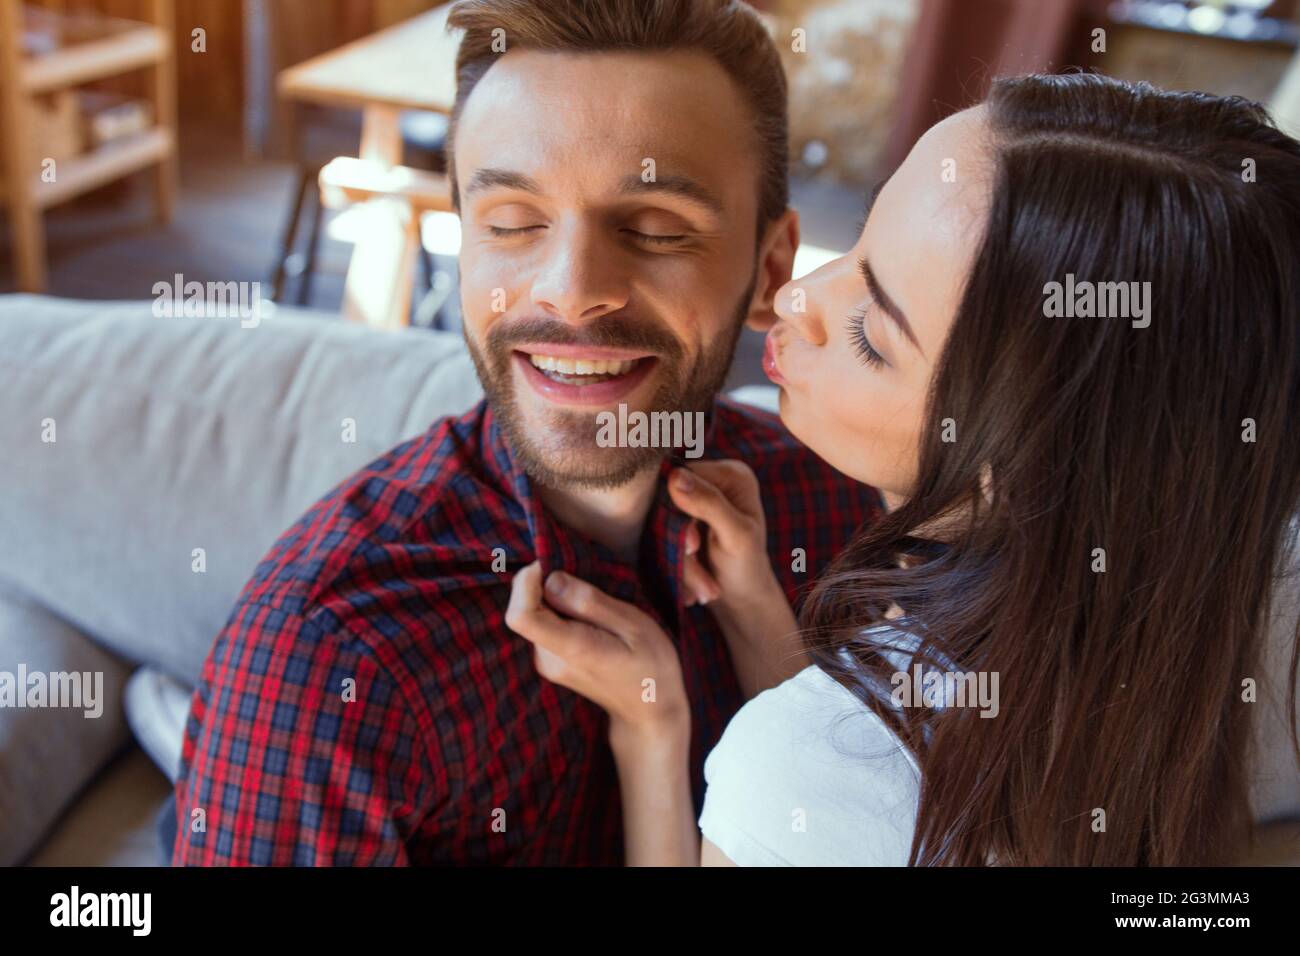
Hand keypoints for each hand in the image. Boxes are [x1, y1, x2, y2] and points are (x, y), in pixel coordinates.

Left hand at [505, 561, 689, 742]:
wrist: (650, 710)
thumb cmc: (652, 666)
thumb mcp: (634, 625)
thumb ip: (591, 603)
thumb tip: (552, 579)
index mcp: (571, 649)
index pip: (520, 616)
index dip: (527, 581)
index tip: (553, 563)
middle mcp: (549, 660)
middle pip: (526, 608)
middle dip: (547, 584)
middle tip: (588, 581)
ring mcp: (547, 664)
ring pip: (535, 613)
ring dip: (558, 597)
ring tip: (598, 604)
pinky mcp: (550, 662)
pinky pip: (545, 623)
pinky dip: (562, 611)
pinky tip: (593, 618)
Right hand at [669, 461, 803, 693]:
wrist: (740, 596)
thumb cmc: (747, 567)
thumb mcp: (735, 535)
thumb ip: (710, 504)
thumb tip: (675, 477)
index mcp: (732, 474)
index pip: (686, 475)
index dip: (678, 509)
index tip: (693, 546)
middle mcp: (712, 479)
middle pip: (670, 499)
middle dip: (679, 541)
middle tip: (698, 572)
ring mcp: (694, 499)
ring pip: (662, 520)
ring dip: (678, 558)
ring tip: (702, 589)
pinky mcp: (679, 518)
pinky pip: (660, 533)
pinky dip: (673, 560)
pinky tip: (692, 584)